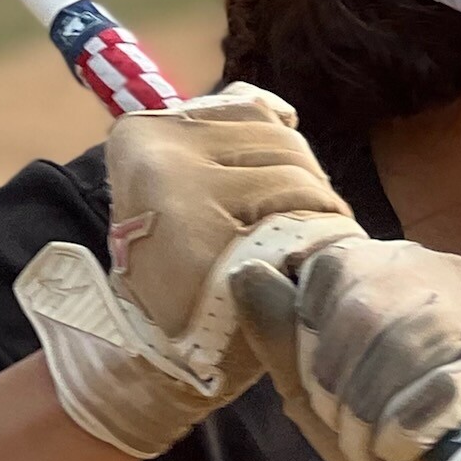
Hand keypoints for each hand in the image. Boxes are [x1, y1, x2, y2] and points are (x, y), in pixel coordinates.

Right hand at [18, 84, 356, 458]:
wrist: (152, 353)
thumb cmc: (178, 269)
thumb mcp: (178, 189)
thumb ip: (219, 137)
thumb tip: (279, 107)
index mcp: (140, 132)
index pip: (247, 108)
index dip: (278, 148)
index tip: (272, 190)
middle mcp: (159, 151)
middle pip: (278, 139)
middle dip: (304, 180)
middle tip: (298, 228)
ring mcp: (187, 191)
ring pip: (295, 172)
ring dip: (318, 209)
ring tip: (298, 249)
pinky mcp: (218, 236)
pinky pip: (302, 211)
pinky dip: (321, 234)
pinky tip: (303, 262)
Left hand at [233, 238, 460, 460]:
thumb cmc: (395, 431)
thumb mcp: (320, 389)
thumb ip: (281, 335)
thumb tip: (248, 274)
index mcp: (393, 266)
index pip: (329, 268)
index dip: (313, 336)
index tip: (328, 381)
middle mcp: (441, 272)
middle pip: (360, 308)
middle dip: (340, 382)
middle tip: (351, 425)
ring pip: (396, 345)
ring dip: (371, 411)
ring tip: (377, 443)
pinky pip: (434, 387)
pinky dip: (404, 429)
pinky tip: (404, 448)